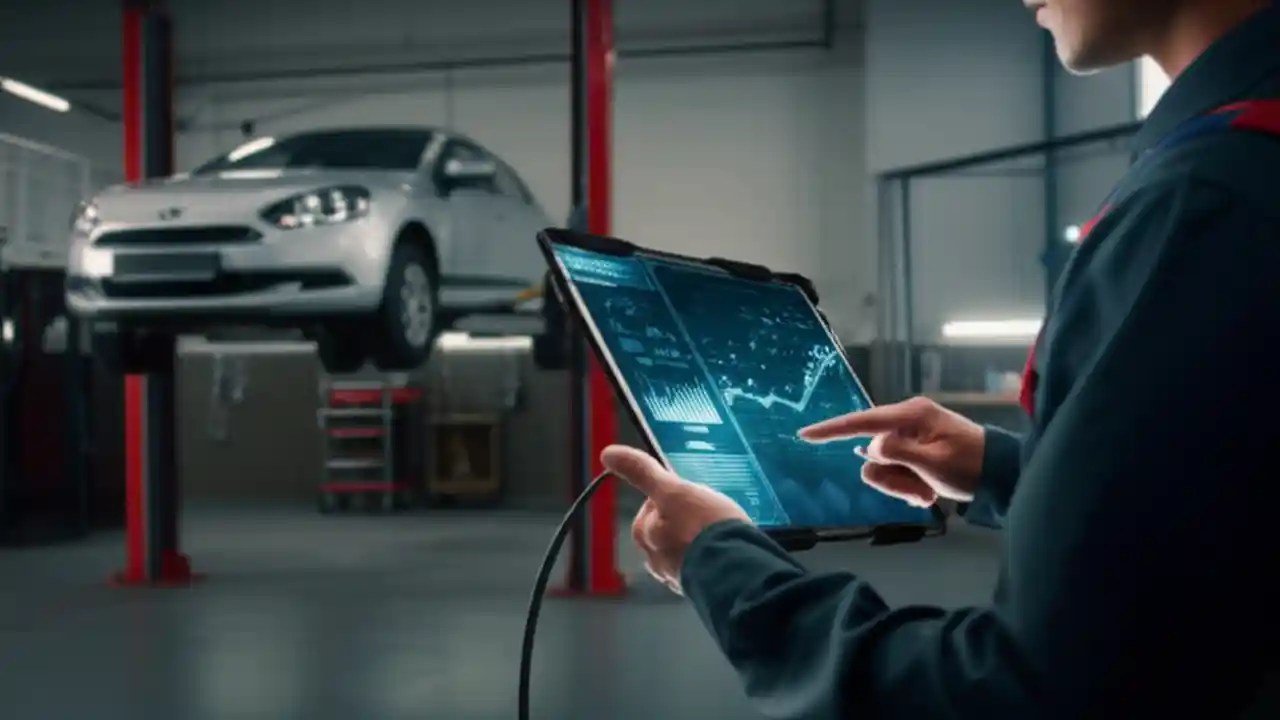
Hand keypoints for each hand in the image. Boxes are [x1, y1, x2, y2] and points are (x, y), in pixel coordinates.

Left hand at [601, 445, 750, 594]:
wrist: (736, 572)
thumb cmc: (703, 528)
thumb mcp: (674, 491)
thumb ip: (643, 472)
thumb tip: (607, 454)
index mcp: (644, 534)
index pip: (652, 505)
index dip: (674, 495)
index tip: (693, 495)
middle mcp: (655, 560)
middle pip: (669, 528)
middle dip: (687, 520)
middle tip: (711, 513)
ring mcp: (679, 578)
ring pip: (687, 549)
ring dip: (701, 541)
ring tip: (723, 532)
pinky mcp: (702, 589)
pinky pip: (704, 566)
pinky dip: (713, 558)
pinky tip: (730, 551)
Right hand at [798, 396, 984, 506]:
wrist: (1000, 473)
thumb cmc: (971, 465)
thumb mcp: (934, 463)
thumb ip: (898, 453)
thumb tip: (870, 448)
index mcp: (911, 415)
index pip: (862, 421)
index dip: (832, 429)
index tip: (805, 434)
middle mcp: (906, 422)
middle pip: (871, 454)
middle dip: (890, 479)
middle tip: (919, 491)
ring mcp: (909, 438)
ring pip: (882, 468)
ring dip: (901, 486)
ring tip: (928, 492)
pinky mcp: (914, 452)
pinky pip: (895, 473)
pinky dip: (909, 487)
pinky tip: (930, 492)